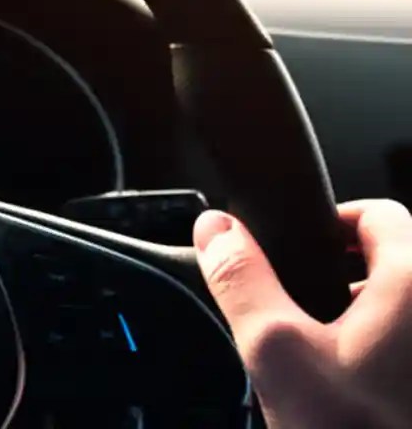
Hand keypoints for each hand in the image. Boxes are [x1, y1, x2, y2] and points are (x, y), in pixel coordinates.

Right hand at [194, 200, 411, 428]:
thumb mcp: (276, 354)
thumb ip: (242, 281)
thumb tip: (215, 228)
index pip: (378, 213)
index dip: (327, 225)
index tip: (294, 256)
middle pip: (394, 261)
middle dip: (345, 279)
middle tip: (302, 318)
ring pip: (402, 309)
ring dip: (367, 321)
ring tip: (328, 362)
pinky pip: (405, 348)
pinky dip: (384, 354)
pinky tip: (356, 393)